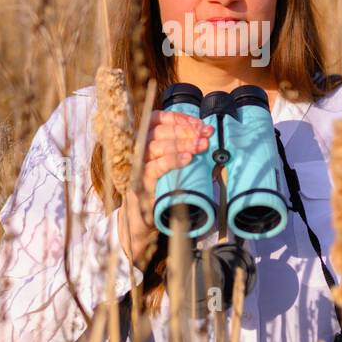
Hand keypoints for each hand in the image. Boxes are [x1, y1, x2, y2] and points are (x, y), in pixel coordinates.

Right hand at [117, 109, 213, 269]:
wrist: (142, 222)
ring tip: (201, 145)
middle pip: (159, 131)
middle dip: (185, 131)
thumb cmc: (159, 190)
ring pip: (156, 146)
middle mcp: (135, 151)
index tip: (199, 124)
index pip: (157, 120)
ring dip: (182, 143)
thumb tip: (204, 138)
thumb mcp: (169, 166)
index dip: (178, 119)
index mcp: (143, 142)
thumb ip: (179, 150)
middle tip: (206, 134)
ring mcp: (135, 168)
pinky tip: (188, 159)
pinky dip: (171, 161)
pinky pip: (153, 168)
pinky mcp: (137, 185)